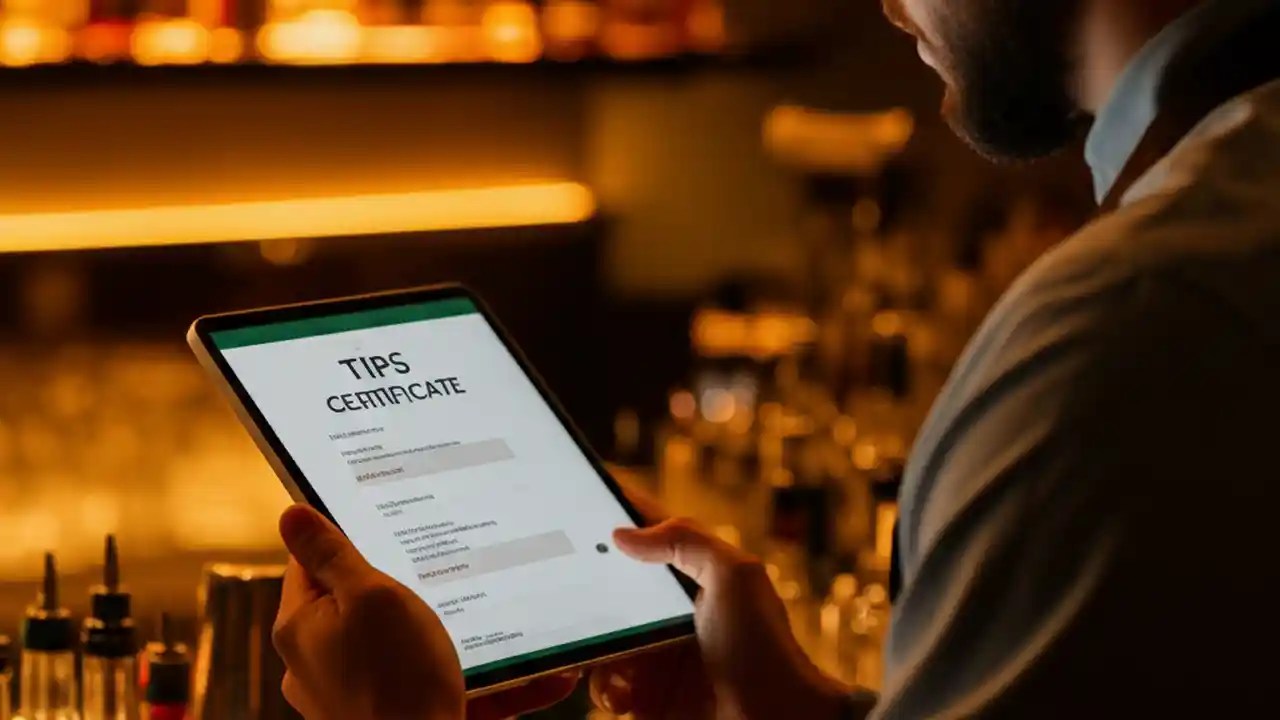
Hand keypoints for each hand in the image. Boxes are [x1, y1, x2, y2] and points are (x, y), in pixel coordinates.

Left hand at [273, 505, 577, 719]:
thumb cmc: (394, 682)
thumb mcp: (370, 598)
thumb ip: (333, 556)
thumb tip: (290, 514)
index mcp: (303, 627)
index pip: (311, 565)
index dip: (347, 539)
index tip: (387, 519)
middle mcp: (320, 664)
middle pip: (360, 606)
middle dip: (408, 588)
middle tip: (450, 564)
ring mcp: (357, 697)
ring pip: (409, 650)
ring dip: (456, 636)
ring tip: (504, 615)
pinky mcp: (397, 718)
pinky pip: (444, 690)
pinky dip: (487, 683)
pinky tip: (541, 674)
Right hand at [589, 485, 850, 719]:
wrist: (775, 717)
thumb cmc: (765, 646)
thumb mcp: (734, 576)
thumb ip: (686, 540)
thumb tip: (623, 534)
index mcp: (687, 579)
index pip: (645, 538)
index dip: (615, 521)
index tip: (578, 509)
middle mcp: (666, 614)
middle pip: (608, 591)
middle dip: (583, 591)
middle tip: (564, 592)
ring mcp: (654, 656)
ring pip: (599, 640)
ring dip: (589, 647)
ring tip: (591, 654)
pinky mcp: (646, 697)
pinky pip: (605, 687)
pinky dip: (604, 689)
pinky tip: (622, 694)